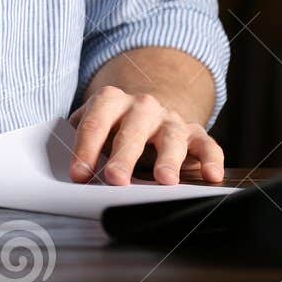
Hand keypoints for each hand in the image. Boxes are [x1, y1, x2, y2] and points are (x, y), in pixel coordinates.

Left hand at [66, 85, 224, 185]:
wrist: (146, 111)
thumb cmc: (113, 127)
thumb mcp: (93, 129)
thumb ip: (80, 144)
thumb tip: (69, 175)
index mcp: (110, 101)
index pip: (95, 123)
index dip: (85, 148)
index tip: (78, 174)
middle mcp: (142, 107)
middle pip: (132, 130)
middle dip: (124, 155)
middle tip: (116, 179)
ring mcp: (170, 119)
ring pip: (171, 136)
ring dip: (168, 158)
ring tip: (165, 180)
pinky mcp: (194, 133)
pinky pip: (207, 144)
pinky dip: (211, 159)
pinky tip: (212, 175)